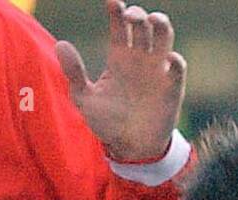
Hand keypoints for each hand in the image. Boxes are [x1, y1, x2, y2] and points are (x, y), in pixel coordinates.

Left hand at [57, 1, 185, 163]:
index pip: (120, 26)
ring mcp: (157, 70)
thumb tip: (60, 44)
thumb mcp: (84, 98)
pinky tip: (169, 59)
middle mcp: (140, 58)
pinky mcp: (172, 86)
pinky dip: (175, 61)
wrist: (129, 147)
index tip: (111, 2)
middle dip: (138, 15)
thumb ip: (74, 72)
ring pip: (164, 37)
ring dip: (161, 25)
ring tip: (153, 20)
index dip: (117, 11)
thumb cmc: (107, 121)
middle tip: (131, 15)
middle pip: (143, 26)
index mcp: (119, 57)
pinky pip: (177, 68)